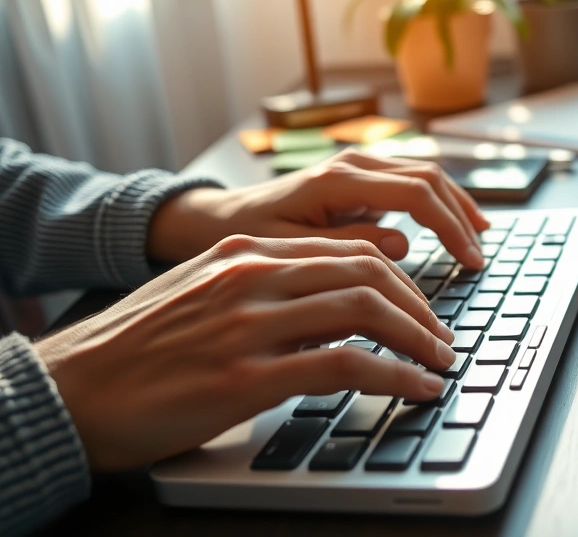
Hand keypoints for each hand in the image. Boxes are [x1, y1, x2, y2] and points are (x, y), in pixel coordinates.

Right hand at [36, 235, 456, 470]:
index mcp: (246, 252)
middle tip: (442, 338)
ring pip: (365, 308)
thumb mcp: (204, 299)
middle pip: (368, 270)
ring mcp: (250, 321)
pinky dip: (395, 376)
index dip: (399, 280)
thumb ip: (266, 295)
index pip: (347, 250)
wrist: (70, 390)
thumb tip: (330, 320)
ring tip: (440, 362)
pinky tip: (416, 389)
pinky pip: (347, 365)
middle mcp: (253, 274)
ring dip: (418, 337)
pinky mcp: (248, 374)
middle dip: (420, 305)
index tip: (422, 310)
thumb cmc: (137, 351)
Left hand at [148, 150, 489, 268]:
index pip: (415, 195)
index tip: (469, 261)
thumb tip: (402, 248)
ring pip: (425, 174)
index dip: (449, 228)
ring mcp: (357, 167)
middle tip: (479, 256)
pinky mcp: (360, 178)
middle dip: (461, 217)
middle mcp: (352, 165)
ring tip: (479, 236)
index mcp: (337, 181)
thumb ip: (348, 247)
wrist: (220, 219)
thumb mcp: (292, 252)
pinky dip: (438, 202)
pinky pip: (410, 182)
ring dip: (456, 204)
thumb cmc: (250, 239)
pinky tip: (453, 223)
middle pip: (428, 178)